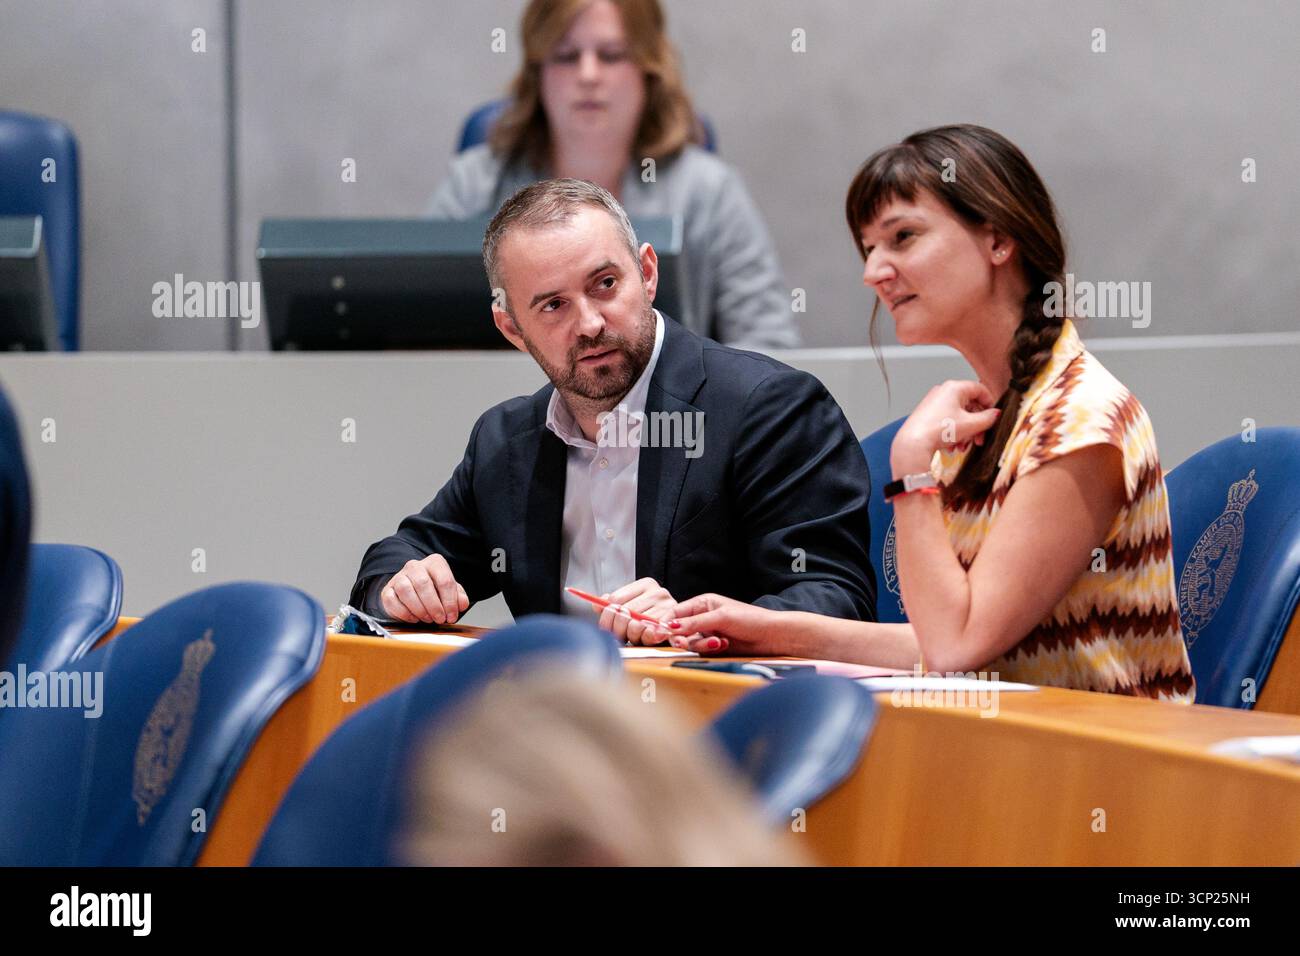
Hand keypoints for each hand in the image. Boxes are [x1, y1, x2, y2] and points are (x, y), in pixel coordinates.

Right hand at [381, 554, 469, 624]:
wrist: (413, 592)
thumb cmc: (434, 591)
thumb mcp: (450, 591)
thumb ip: (459, 597)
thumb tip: (461, 604)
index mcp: (434, 563)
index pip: (444, 580)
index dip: (449, 601)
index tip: (451, 616)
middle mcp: (415, 566)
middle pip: (423, 584)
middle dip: (434, 606)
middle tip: (439, 619)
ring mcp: (399, 577)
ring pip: (406, 590)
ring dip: (419, 609)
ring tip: (428, 619)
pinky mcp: (387, 590)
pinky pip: (392, 600)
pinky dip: (404, 613)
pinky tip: (414, 618)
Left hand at [595, 577, 677, 644]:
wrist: (681, 626)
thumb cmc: (652, 617)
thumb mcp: (632, 606)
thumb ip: (613, 605)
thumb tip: (597, 605)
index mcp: (646, 584)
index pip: (615, 599)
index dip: (607, 615)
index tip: (608, 623)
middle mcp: (658, 592)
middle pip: (624, 612)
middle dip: (618, 627)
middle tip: (619, 634)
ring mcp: (667, 608)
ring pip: (635, 625)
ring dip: (630, 635)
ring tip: (632, 636)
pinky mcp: (672, 624)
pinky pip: (648, 635)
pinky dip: (643, 639)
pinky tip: (642, 638)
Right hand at [664, 593, 787, 655]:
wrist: (772, 637)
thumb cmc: (751, 619)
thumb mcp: (720, 617)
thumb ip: (694, 623)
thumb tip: (670, 626)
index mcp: (702, 603)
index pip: (675, 612)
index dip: (666, 622)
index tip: (661, 633)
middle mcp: (703, 617)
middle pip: (679, 630)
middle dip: (682, 638)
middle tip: (684, 644)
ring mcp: (708, 633)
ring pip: (691, 642)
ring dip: (703, 644)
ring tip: (719, 642)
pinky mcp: (714, 647)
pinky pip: (702, 651)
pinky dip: (711, 649)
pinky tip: (724, 645)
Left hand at [891, 380, 1000, 474]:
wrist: (913, 444)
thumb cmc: (938, 430)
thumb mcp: (970, 425)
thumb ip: (988, 418)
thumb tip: (996, 415)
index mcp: (954, 387)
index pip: (980, 389)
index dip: (990, 403)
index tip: (994, 417)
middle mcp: (942, 392)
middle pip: (969, 405)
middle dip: (977, 425)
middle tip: (980, 439)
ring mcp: (934, 403)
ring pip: (959, 416)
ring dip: (966, 432)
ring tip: (964, 446)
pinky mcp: (927, 415)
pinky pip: (947, 421)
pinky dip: (953, 433)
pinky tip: (953, 446)